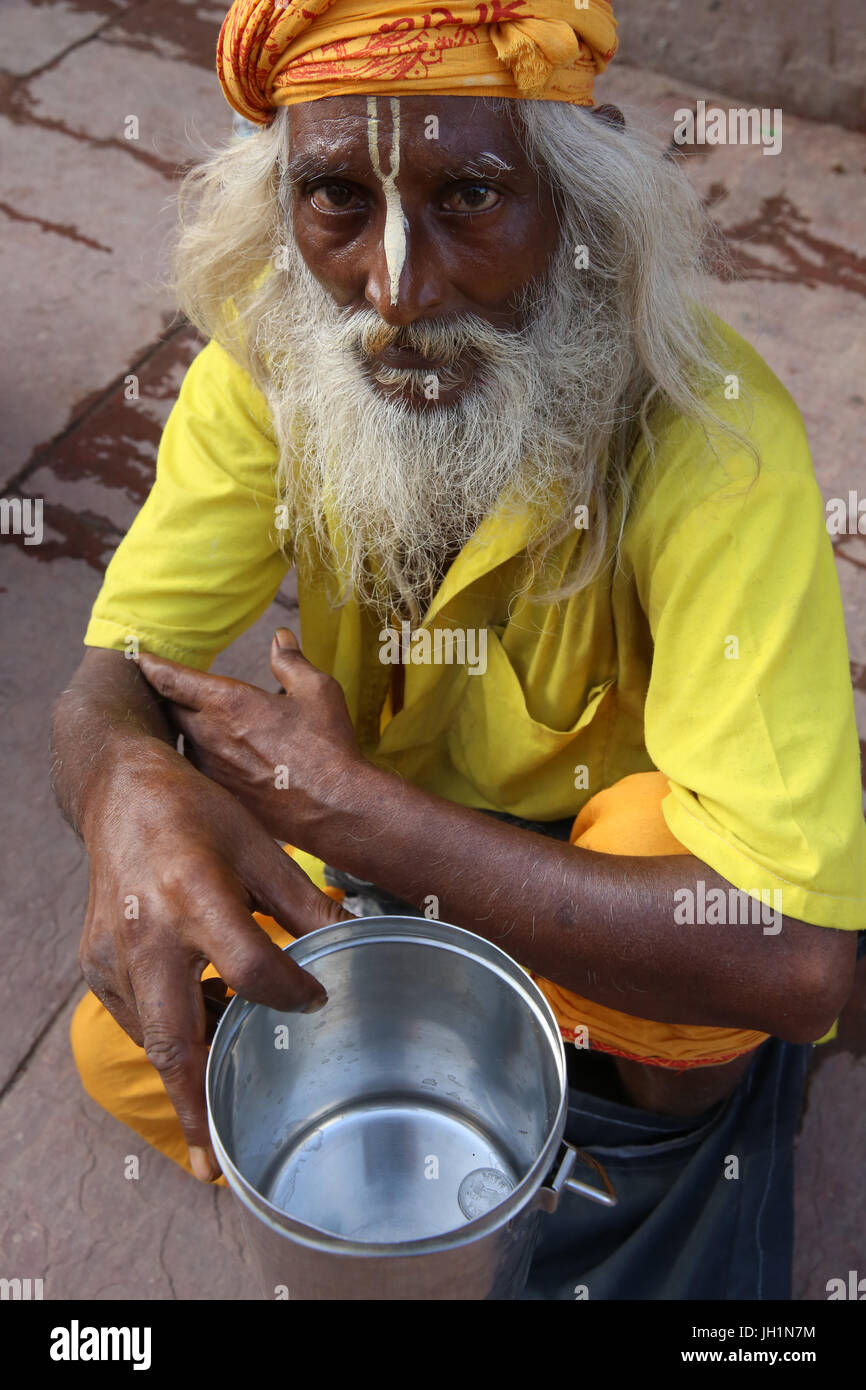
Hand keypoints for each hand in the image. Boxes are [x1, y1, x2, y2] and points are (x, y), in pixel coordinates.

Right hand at [78, 737, 352, 1180]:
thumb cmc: (197, 815)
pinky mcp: (96, 963)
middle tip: (217, 1163)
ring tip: (228, 1093)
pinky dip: (171, 1033)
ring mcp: (112, 955)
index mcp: (195, 895)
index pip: (247, 968)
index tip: (315, 1001)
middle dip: (195, 1103)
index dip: (287, 993)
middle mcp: (147, 934)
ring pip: (153, 1036)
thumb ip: (304, 903)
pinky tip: (207, 1028)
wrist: (119, 793)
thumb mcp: (260, 846)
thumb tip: (356, 943)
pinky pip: (136, 1016)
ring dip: (191, 1068)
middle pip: (172, 1037)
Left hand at [137, 629, 361, 842]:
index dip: (151, 665)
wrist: (333, 807)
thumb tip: (280, 639)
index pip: (170, 678)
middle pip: (168, 710)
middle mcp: (207, 735)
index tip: (137, 657)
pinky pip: (197, 772)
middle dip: (167, 698)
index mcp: (226, 703)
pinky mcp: (219, 795)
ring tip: (197, 728)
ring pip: (181, 743)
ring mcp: (209, 769)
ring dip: (185, 733)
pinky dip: (202, 762)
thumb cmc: (327, 746)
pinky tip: (219, 763)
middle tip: (167, 690)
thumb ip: (290, 662)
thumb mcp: (317, 690)